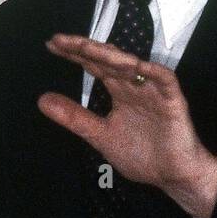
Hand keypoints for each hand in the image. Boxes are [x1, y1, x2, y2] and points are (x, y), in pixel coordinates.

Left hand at [38, 33, 216, 217]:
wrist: (173, 177)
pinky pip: (163, 80)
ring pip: (132, 66)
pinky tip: (135, 64)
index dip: (75, 55)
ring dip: (110, 56)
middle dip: (85, 49)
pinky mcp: (172, 101)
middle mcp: (135, 86)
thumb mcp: (100, 135)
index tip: (52, 44)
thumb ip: (75, 117)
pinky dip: (151, 71)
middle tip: (61, 40)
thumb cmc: (143, 155)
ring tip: (88, 48)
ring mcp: (153, 91)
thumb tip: (43, 100)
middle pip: (108, 61)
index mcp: (119, 92)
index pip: (95, 66)